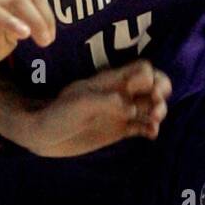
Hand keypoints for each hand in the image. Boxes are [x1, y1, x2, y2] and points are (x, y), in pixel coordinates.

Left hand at [26, 59, 171, 157]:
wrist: (43, 135)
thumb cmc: (59, 114)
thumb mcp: (80, 104)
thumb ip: (107, 102)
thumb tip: (131, 107)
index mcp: (111, 81)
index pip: (142, 69)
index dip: (149, 77)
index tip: (142, 91)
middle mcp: (121, 94)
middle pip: (153, 85)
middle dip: (160, 93)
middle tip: (156, 108)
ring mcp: (121, 112)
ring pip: (151, 106)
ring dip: (159, 111)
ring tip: (153, 121)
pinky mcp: (119, 130)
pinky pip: (143, 126)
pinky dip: (151, 129)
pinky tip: (151, 134)